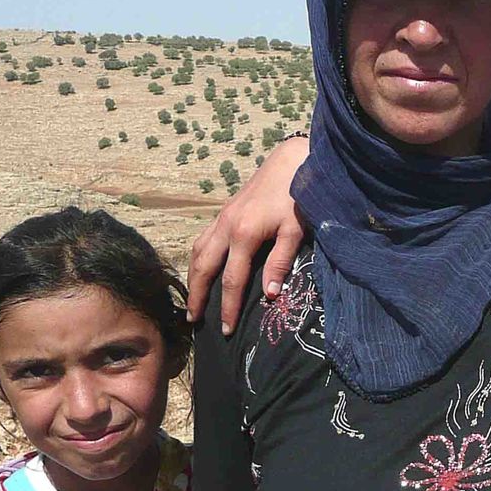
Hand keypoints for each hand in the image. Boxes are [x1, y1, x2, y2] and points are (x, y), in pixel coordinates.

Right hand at [187, 136, 310, 333]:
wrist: (291, 160)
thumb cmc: (298, 196)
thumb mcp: (295, 231)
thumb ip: (281, 262)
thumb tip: (270, 295)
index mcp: (244, 234)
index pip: (231, 280)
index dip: (228, 307)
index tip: (225, 330)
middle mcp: (226, 226)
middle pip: (203, 267)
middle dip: (197, 295)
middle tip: (193, 320)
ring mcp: (221, 217)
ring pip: (197, 251)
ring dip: (193, 277)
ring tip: (192, 299)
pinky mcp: (224, 212)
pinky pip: (202, 239)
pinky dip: (197, 258)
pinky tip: (200, 268)